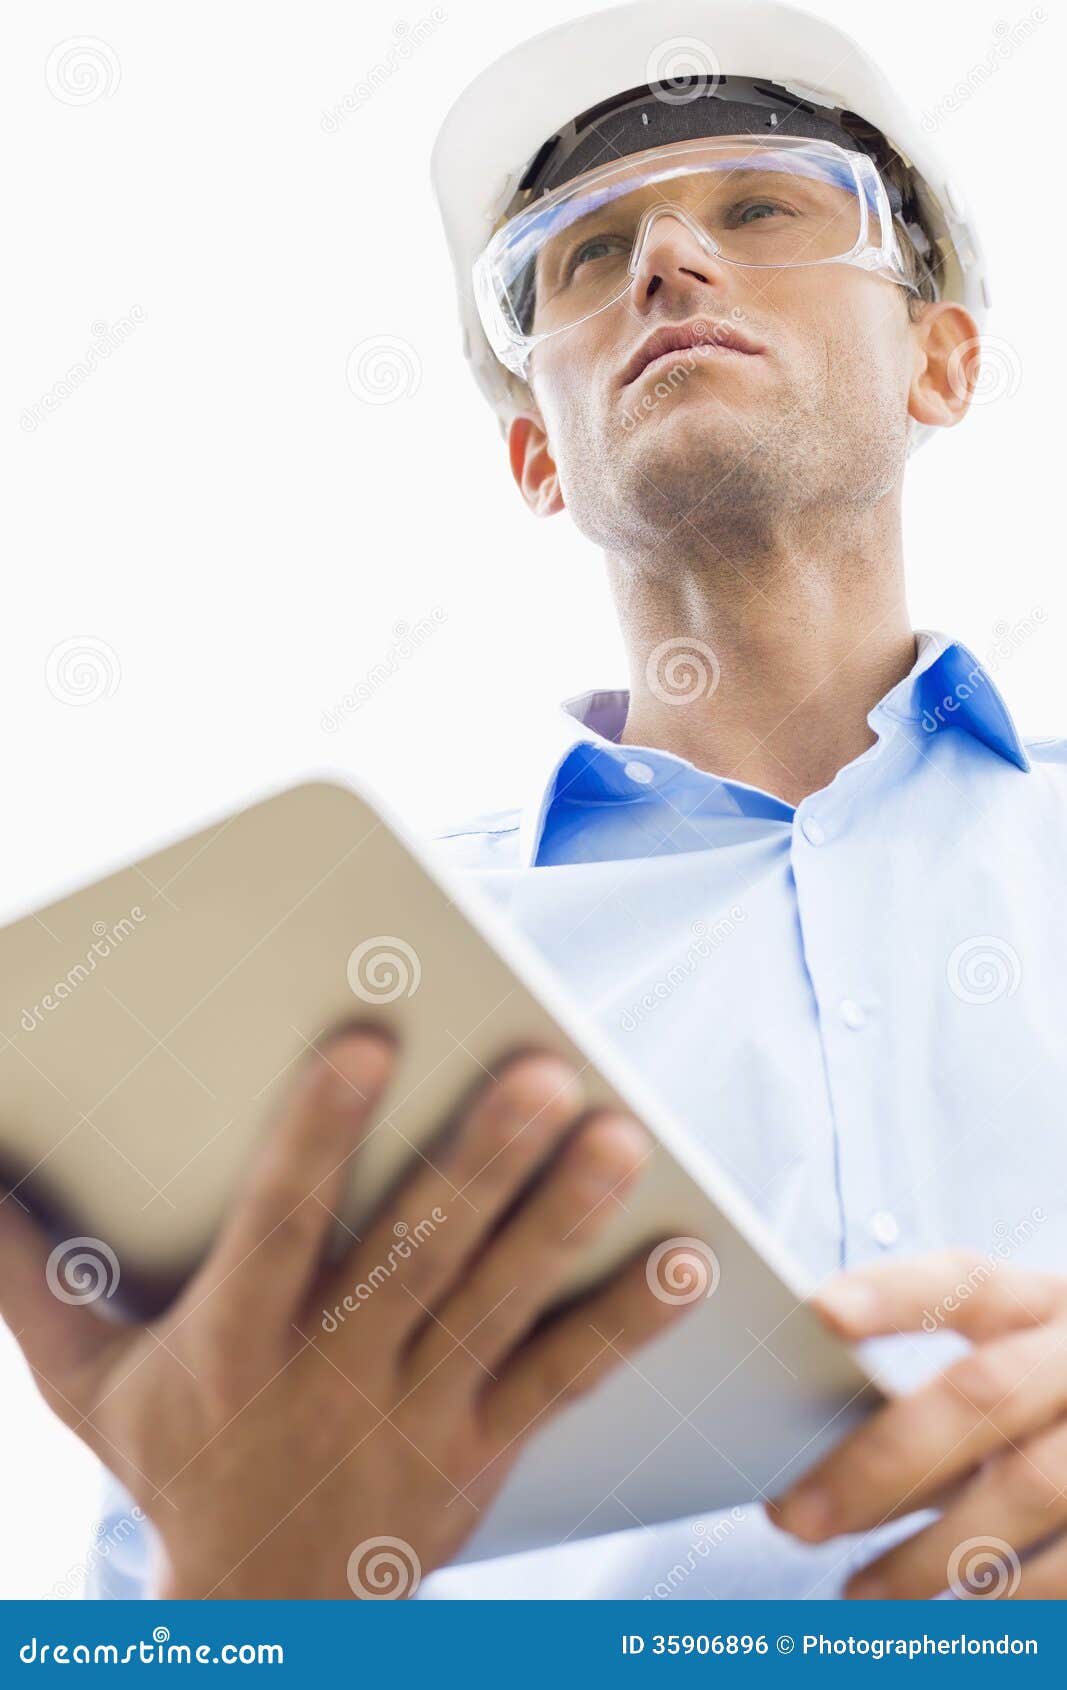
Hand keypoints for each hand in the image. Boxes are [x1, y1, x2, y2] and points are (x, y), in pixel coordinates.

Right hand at [0, 1026, 692, 1597]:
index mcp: (238, 1339)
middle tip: (542, 1072)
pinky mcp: (482, 1450)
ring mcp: (419, 1416)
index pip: (280, 1225)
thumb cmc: (175, 1464)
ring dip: (561, 1221)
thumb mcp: (82, 1377)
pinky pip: (561, 1381)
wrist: (261, 1614)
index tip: (365, 1045)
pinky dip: (625, 1324)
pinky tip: (683, 1262)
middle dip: (479, 1164)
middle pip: (414, 1256)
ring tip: (619, 1136)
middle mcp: (334, 1374)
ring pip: (499, 1307)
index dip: (317, 1135)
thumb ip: (25, 1271)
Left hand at [770, 1249, 1066, 1597]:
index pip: (965, 1281)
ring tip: (856, 1591)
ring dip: (929, 1550)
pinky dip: (1001, 1595)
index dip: (895, 1295)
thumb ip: (932, 1400)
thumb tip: (816, 1468)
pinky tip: (944, 1613)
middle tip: (799, 1517)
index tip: (822, 1311)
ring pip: (1029, 1487)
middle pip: (983, 1392)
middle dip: (882, 1460)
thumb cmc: (1045, 1403)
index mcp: (1040, 1305)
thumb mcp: (1010, 1370)